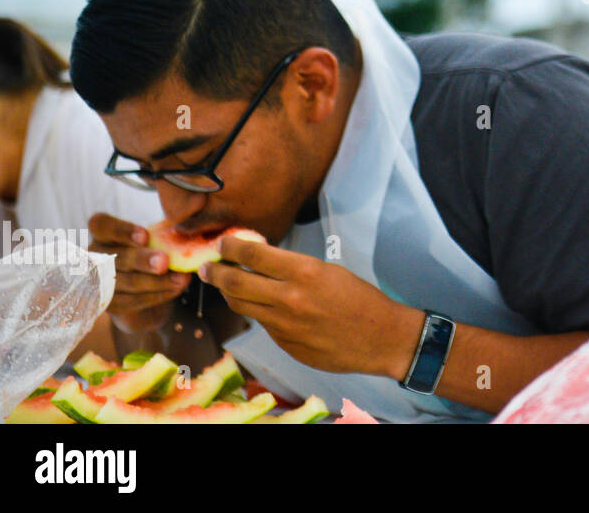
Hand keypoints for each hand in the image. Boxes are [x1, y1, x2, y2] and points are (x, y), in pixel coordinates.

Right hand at [88, 213, 189, 332]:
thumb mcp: (159, 239)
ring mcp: (98, 282)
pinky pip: (131, 300)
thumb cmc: (155, 252)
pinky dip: (156, 295)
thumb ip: (166, 234)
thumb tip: (187, 232)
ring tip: (181, 279)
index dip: (121, 231)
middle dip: (141, 260)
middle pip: (113, 257)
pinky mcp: (109, 304)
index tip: (145, 236)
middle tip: (164, 262)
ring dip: (154, 281)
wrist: (151, 290)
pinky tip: (175, 288)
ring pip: (123, 282)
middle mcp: (94, 256)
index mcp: (104, 233)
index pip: (101, 225)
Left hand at [199, 235, 423, 377]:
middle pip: (235, 284)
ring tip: (226, 286)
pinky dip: (259, 313)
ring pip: (243, 307)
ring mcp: (284, 326)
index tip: (223, 243)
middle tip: (207, 268)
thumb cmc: (361, 299)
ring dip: (230, 294)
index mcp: (304, 272)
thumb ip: (294, 271)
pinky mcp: (285, 345)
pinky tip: (264, 307)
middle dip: (215, 273)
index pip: (253, 254)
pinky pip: (264, 325)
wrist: (380, 337)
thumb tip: (262, 266)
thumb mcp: (329, 272)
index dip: (232, 247)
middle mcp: (289, 299)